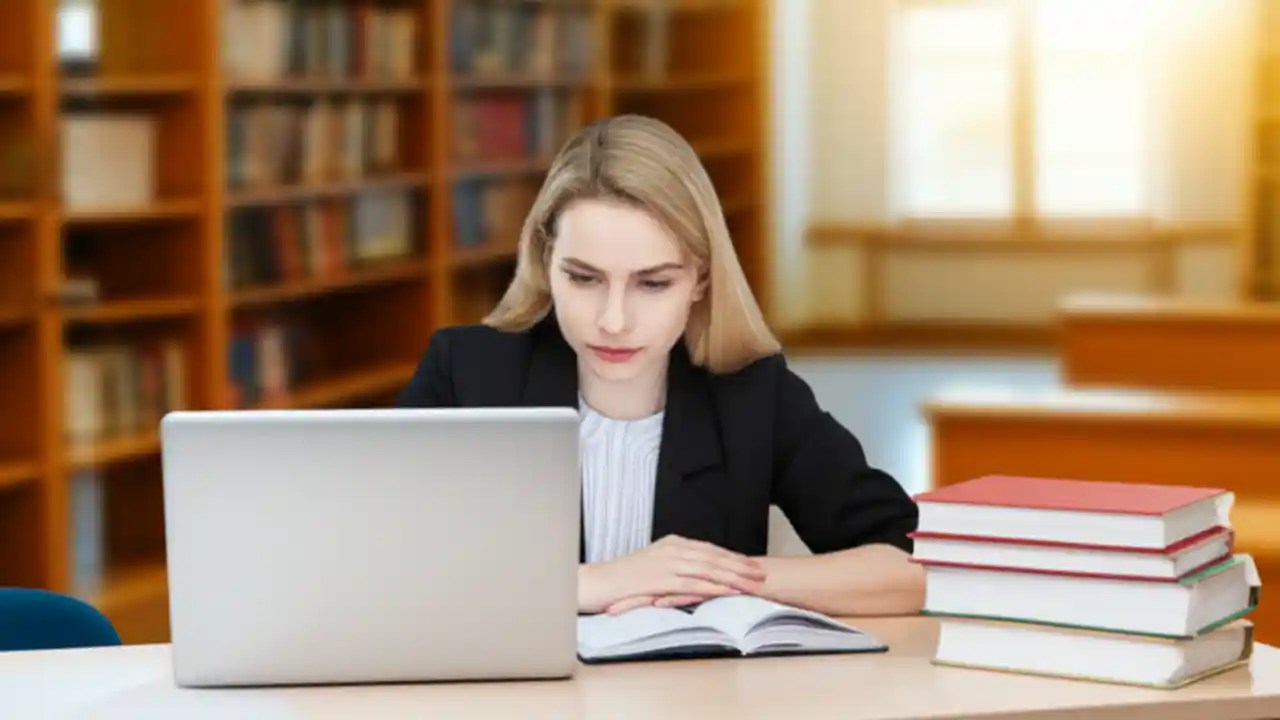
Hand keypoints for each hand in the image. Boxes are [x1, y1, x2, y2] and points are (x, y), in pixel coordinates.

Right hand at [578, 535, 765, 614]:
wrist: (598, 582)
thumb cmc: (623, 579)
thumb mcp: (651, 566)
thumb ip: (673, 565)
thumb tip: (693, 573)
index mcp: (671, 543)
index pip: (709, 549)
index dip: (731, 556)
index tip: (749, 563)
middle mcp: (672, 549)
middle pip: (713, 556)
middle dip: (739, 564)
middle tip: (761, 572)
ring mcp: (667, 563)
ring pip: (708, 568)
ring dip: (733, 576)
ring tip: (752, 583)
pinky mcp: (661, 579)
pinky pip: (694, 582)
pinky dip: (715, 586)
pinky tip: (730, 591)